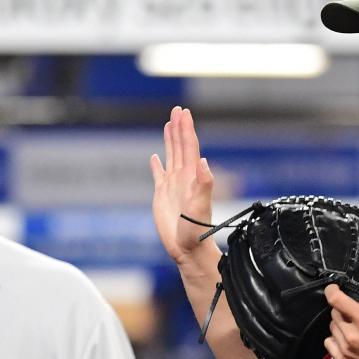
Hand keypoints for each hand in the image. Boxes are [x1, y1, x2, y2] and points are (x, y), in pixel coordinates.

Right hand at [150, 106, 217, 262]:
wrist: (187, 248)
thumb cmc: (196, 230)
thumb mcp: (201, 206)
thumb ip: (204, 184)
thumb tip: (203, 161)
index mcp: (191, 177)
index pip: (189, 147)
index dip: (187, 129)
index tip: (184, 113)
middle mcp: (183, 178)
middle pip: (180, 146)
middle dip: (179, 127)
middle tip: (177, 110)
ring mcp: (172, 186)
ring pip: (171, 156)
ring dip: (170, 140)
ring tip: (169, 124)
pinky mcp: (162, 195)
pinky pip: (158, 175)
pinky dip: (156, 165)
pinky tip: (154, 158)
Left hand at [324, 260, 358, 358]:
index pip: (335, 299)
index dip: (332, 290)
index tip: (334, 289)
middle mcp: (352, 335)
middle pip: (334, 313)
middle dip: (342, 309)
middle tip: (356, 313)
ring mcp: (346, 349)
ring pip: (331, 328)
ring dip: (340, 324)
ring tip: (355, 327)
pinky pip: (329, 344)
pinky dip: (335, 339)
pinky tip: (348, 339)